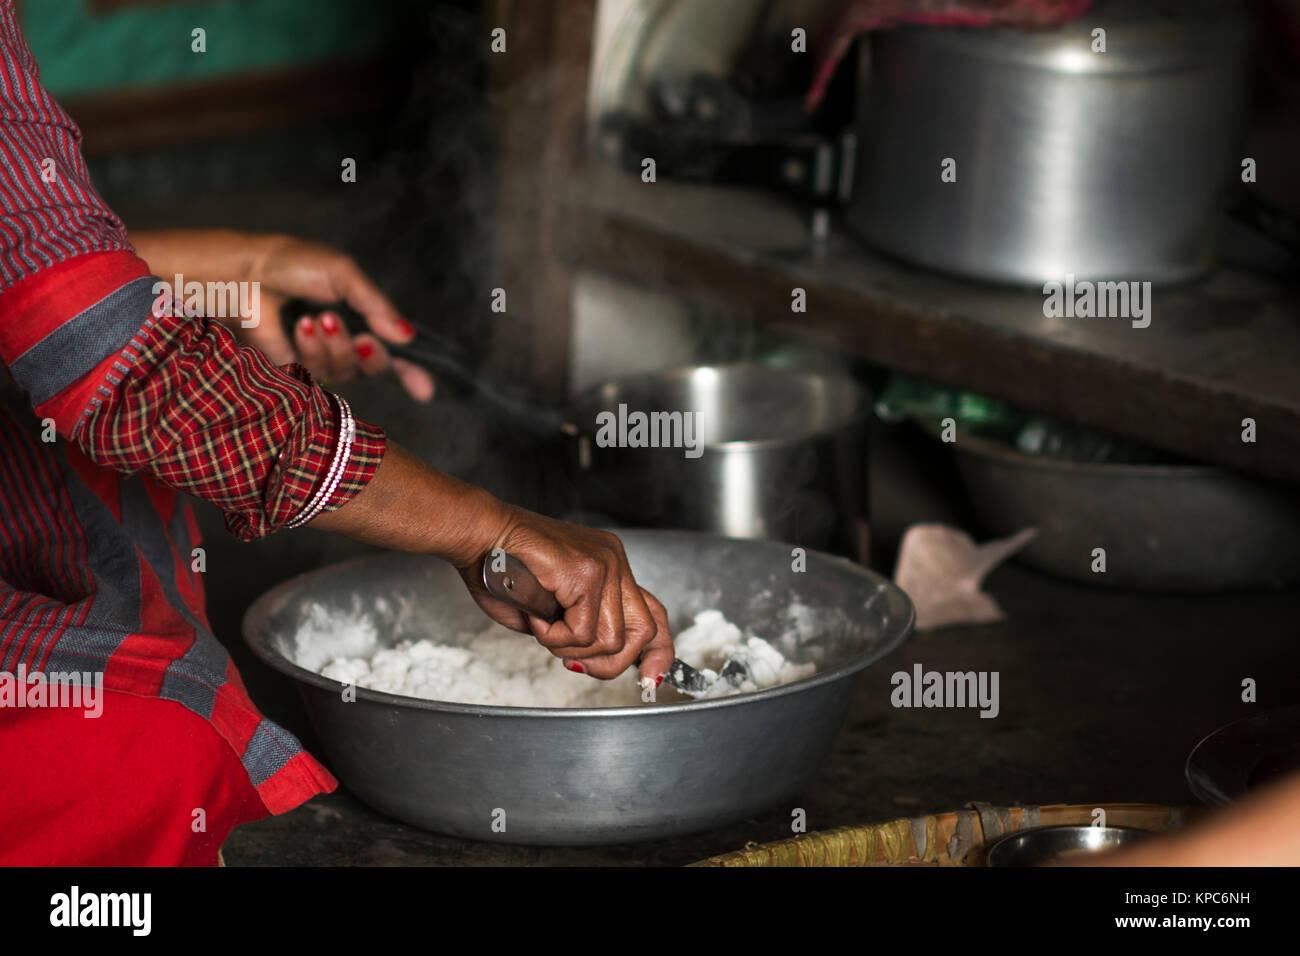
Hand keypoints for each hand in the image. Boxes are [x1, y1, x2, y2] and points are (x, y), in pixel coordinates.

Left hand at [247, 236, 433, 400]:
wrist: (246, 275)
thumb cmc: (293, 264)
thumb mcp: (345, 275)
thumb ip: (377, 305)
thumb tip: (407, 335)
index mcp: (363, 316)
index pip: (396, 351)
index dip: (414, 373)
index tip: (425, 391)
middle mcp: (347, 339)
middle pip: (377, 367)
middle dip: (374, 356)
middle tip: (364, 339)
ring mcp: (321, 355)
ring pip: (348, 371)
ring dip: (337, 346)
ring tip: (317, 318)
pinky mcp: (295, 367)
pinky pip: (317, 372)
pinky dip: (312, 348)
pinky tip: (300, 325)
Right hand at [459, 506, 674, 682]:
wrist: (477, 534)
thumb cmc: (499, 565)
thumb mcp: (548, 605)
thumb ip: (576, 626)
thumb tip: (590, 658)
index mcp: (609, 566)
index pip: (653, 613)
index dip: (657, 651)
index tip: (649, 678)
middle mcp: (614, 561)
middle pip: (646, 630)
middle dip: (612, 662)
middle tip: (574, 662)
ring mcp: (605, 564)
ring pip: (612, 638)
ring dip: (571, 647)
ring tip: (543, 626)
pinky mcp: (586, 571)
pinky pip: (582, 631)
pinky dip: (554, 637)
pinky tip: (535, 616)